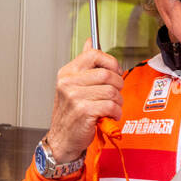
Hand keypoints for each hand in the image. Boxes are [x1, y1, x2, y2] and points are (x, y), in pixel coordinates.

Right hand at [44, 39, 123, 162]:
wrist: (62, 139)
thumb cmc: (71, 113)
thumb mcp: (73, 85)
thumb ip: (84, 64)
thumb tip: (90, 41)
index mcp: (67, 72)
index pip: (94, 54)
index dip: (111, 62)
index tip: (115, 72)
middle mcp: (68, 82)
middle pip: (107, 74)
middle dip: (118, 86)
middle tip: (115, 95)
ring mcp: (74, 97)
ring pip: (112, 91)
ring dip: (118, 102)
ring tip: (111, 108)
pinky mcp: (83, 111)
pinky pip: (111, 106)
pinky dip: (116, 113)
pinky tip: (109, 116)